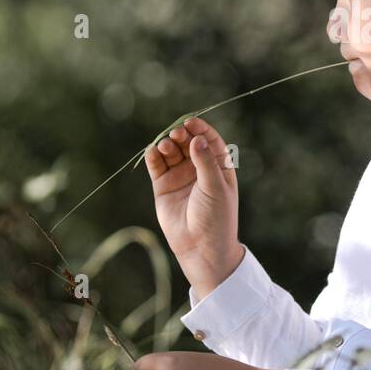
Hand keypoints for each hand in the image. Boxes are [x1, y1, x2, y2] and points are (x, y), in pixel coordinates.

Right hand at [144, 116, 244, 299]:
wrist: (200, 246)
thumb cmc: (216, 217)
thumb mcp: (215, 187)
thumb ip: (205, 162)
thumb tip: (197, 139)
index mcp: (218, 166)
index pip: (209, 140)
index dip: (200, 129)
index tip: (191, 122)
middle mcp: (198, 168)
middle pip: (188, 142)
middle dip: (182, 135)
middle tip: (177, 134)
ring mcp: (180, 176)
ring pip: (171, 151)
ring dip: (167, 144)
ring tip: (167, 146)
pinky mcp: (163, 186)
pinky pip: (156, 166)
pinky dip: (153, 156)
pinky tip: (152, 151)